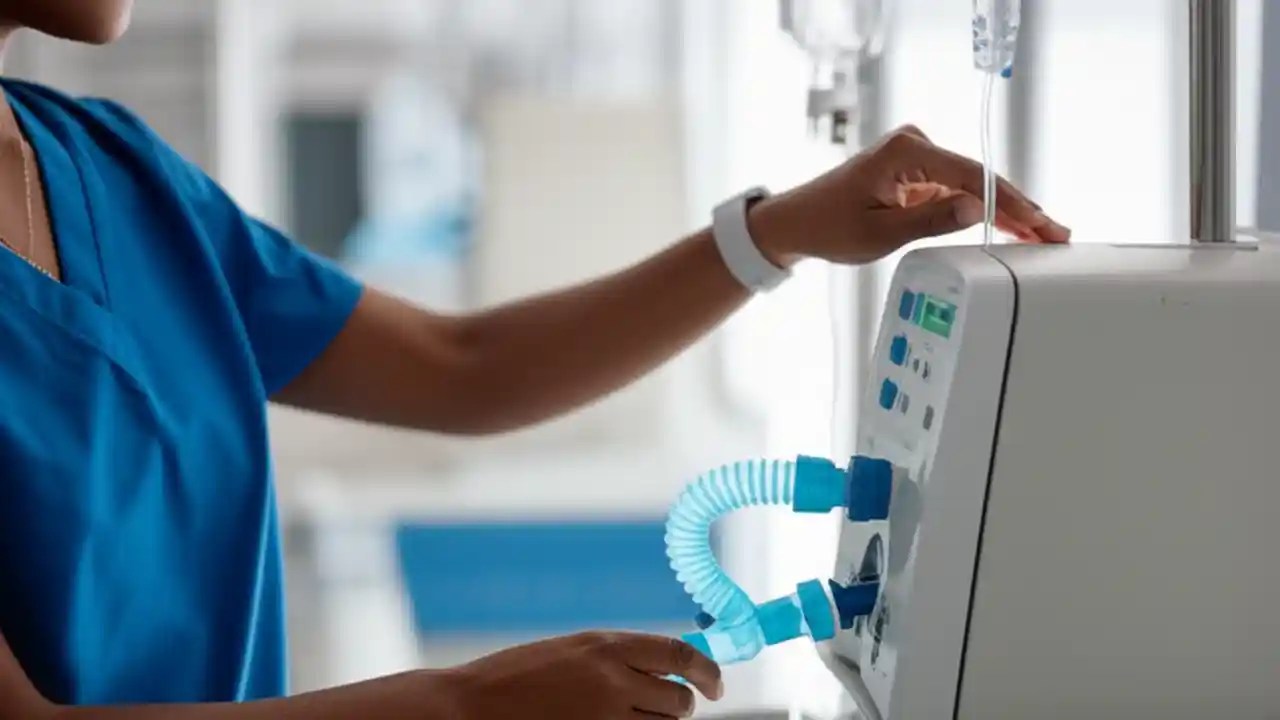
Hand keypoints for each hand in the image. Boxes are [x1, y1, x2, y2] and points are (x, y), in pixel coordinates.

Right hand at [442, 631, 722, 719]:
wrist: (471, 705)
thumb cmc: (517, 677)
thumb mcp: (572, 652)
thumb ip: (617, 658)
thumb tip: (664, 670)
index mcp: (606, 646)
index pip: (680, 655)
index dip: (707, 672)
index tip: (714, 685)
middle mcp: (612, 680)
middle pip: (678, 701)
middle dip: (679, 706)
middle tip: (665, 707)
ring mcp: (605, 719)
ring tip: (631, 719)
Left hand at [750, 124, 1070, 266]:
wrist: (796, 223)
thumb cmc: (828, 228)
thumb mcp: (879, 234)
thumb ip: (930, 220)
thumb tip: (975, 208)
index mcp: (905, 153)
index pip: (972, 176)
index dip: (1010, 203)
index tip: (1039, 223)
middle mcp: (914, 145)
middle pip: (978, 178)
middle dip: (1018, 208)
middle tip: (1056, 233)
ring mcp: (916, 157)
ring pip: (971, 186)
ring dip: (1004, 211)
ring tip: (1043, 236)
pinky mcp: (915, 172)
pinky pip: (956, 191)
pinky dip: (980, 210)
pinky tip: (1011, 228)